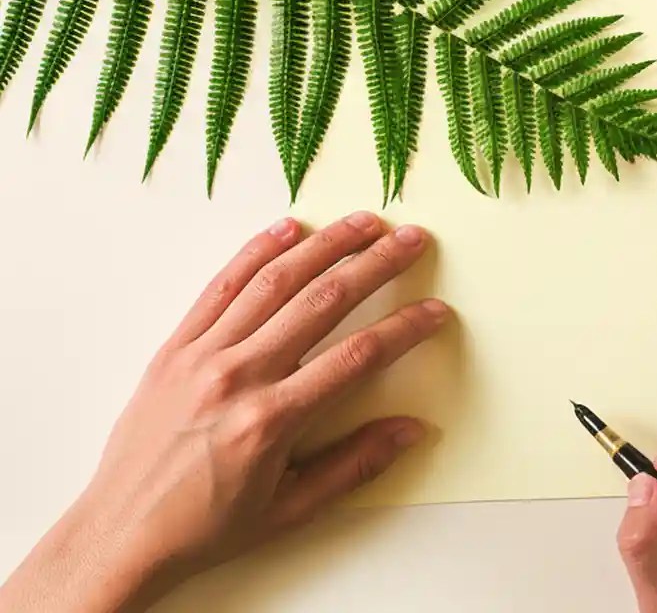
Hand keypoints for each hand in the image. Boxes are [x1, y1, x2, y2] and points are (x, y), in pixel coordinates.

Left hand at [0, 212, 445, 611]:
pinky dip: (255, 252)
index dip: (404, 330)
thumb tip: (411, 430)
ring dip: (325, 245)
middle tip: (412, 239)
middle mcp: (237, 376)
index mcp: (271, 420)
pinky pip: (220, 287)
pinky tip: (288, 230)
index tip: (435, 311)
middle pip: (322, 302)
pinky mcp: (174, 348)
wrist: (122, 534)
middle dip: (375, 265)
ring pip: (274, 282)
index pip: (357, 357)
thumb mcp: (291, 509)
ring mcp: (201, 356)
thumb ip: (354, 465)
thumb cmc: (206, 528)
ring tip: (364, 222)